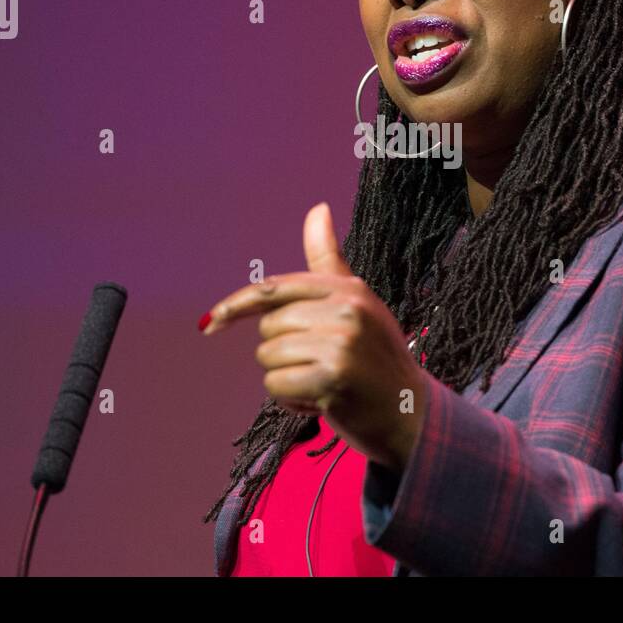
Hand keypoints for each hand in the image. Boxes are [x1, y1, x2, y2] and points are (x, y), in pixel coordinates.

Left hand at [200, 202, 425, 472]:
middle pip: (269, 327)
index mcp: (349, 288)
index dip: (238, 305)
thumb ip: (328, 260)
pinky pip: (276, 385)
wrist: (410, 414)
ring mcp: (341, 344)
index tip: (212, 321)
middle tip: (318, 364)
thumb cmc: (375, 358)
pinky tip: (319, 401)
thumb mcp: (358, 303)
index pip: (276, 289)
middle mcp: (347, 310)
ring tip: (322, 381)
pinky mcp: (332, 379)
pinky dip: (289, 399)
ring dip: (286, 377)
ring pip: (269, 357)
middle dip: (282, 351)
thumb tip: (317, 208)